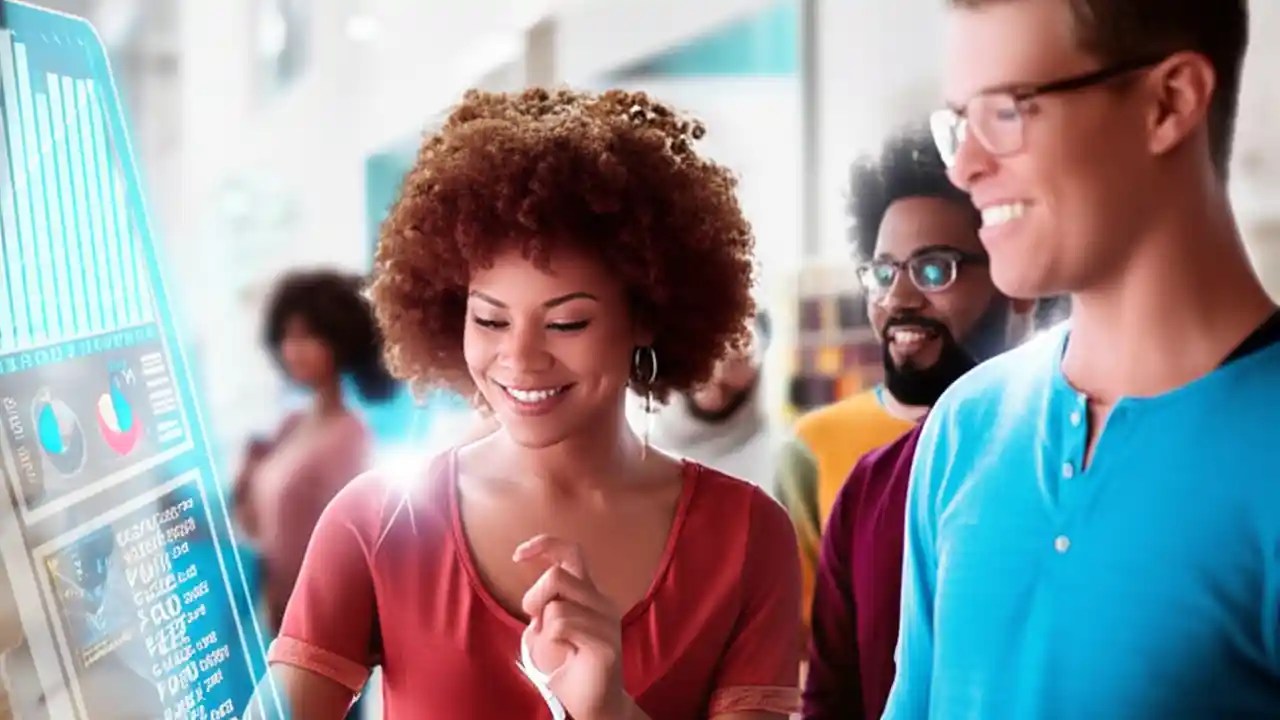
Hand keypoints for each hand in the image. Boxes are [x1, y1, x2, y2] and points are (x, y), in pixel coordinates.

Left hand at [515, 535, 639, 719]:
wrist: (592, 703)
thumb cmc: (565, 664)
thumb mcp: (546, 628)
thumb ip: (545, 604)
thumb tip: (536, 597)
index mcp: (588, 593)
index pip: (571, 552)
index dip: (544, 544)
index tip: (517, 555)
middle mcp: (601, 601)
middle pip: (557, 575)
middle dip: (534, 597)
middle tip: (534, 620)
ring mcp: (608, 621)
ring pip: (557, 606)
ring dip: (544, 629)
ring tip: (556, 647)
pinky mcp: (607, 643)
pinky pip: (562, 627)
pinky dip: (551, 642)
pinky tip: (565, 655)